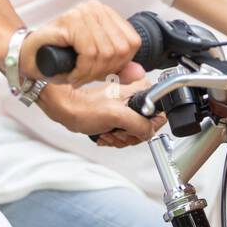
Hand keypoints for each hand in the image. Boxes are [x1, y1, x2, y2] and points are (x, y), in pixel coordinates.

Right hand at [20, 0, 142, 86]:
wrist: (28, 56)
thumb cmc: (58, 58)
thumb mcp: (94, 65)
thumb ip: (118, 67)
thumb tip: (140, 72)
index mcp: (105, 14)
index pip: (132, 42)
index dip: (120, 64)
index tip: (101, 72)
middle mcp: (95, 8)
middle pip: (120, 49)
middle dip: (104, 71)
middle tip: (86, 76)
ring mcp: (83, 12)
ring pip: (105, 52)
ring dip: (90, 73)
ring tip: (77, 75)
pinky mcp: (71, 21)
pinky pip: (89, 52)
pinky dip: (82, 70)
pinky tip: (73, 74)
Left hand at [37, 77, 167, 146]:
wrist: (66, 109)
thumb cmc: (84, 108)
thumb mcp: (117, 117)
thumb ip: (140, 124)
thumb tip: (150, 132)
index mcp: (140, 89)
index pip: (159, 114)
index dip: (146, 128)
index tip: (132, 130)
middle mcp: (135, 95)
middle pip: (146, 126)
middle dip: (129, 135)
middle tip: (116, 132)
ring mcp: (127, 105)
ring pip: (135, 131)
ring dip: (120, 137)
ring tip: (108, 132)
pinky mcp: (118, 113)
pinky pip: (124, 131)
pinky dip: (115, 136)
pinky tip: (105, 133)